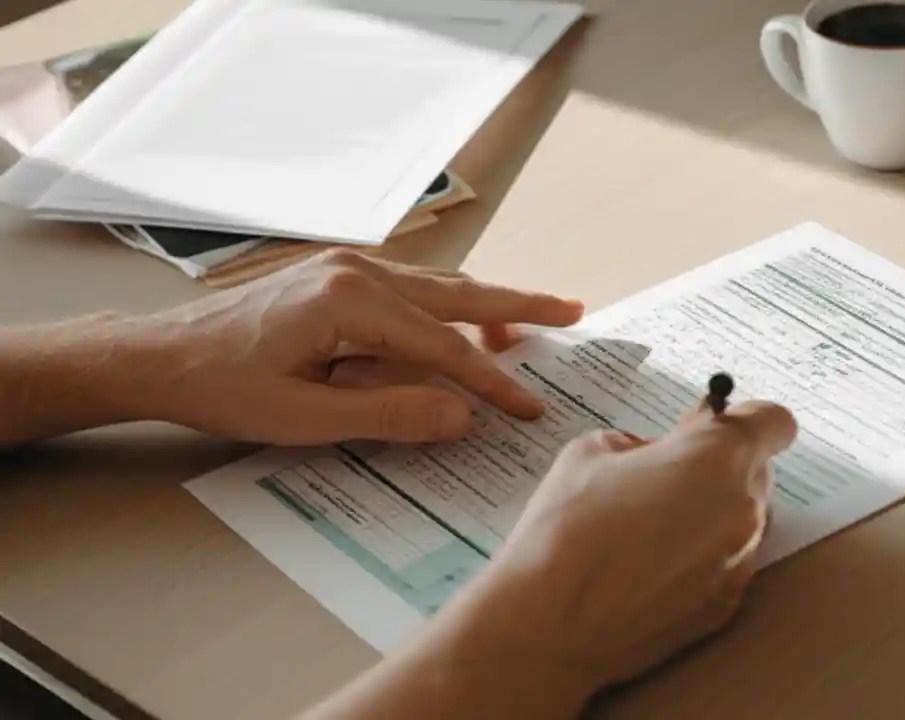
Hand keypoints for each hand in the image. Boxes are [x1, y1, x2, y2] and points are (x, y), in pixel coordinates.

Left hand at [129, 250, 582, 444]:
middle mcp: (356, 270)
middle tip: (574, 311)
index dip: (492, 380)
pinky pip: (411, 286)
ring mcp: (346, 265)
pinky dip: (450, 303)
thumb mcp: (304, 418)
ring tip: (533, 325)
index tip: (529, 407)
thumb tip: (461, 414)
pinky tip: (463, 322)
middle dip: (519, 305)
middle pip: (457, 292)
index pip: (445, 345)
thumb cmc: (223, 389)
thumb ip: (388, 413)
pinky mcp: (337, 275)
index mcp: (350, 300)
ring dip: (487, 304)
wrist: (159, 356)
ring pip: (438, 284)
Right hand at [443, 399, 798, 697]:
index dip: (746, 418)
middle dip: (720, 465)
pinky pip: (728, 562)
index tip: (714, 424)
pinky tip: (652, 565)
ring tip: (652, 525)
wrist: (548, 625)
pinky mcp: (726, 606)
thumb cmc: (565, 530)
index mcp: (715, 458)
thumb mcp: (593, 451)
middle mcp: (741, 510)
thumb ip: (647, 442)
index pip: (774, 421)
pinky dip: (702, 555)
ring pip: (743, 518)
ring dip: (712, 511)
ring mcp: (738, 563)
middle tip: (667, 474)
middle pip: (757, 470)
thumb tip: (663, 452)